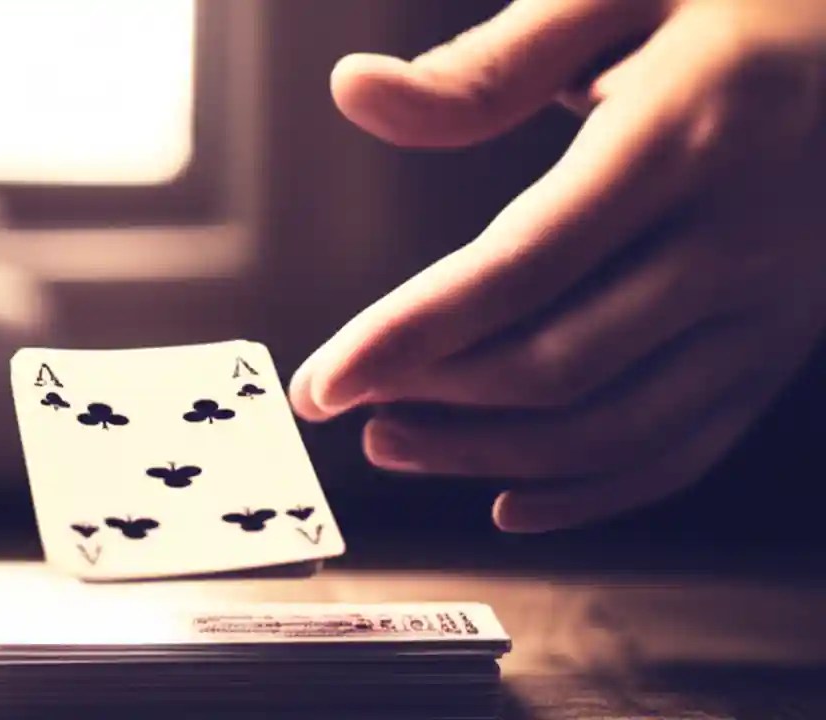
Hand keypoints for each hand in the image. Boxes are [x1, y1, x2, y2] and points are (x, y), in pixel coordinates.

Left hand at [290, 0, 825, 531]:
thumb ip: (490, 62)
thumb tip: (356, 93)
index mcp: (683, 136)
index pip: (519, 267)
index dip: (408, 336)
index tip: (321, 383)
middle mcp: (735, 238)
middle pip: (560, 364)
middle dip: (432, 397)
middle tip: (342, 403)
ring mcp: (771, 304)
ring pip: (616, 427)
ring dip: (492, 456)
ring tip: (396, 444)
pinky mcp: (782, 342)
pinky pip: (686, 445)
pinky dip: (594, 489)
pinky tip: (512, 499)